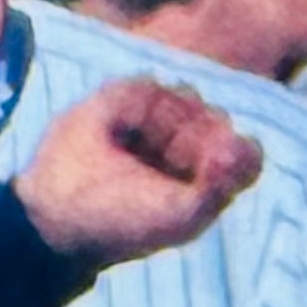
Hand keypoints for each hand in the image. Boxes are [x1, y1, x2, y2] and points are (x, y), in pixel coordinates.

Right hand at [10, 78, 264, 268]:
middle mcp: (190, 144)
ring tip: (135, 150)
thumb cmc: (127, 223)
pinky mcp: (124, 99)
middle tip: (164, 163)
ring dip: (166, 121)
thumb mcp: (184, 215)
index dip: (228, 155)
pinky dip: (136, 106)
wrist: (61, 213)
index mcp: (210, 176)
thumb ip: (223, 182)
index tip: (206, 169)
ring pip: (187, 95)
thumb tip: (240, 141)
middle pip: (219, 119)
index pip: (245, 149)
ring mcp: (159, 119)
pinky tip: (116, 131)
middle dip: (193, 140)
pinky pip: (148, 83)